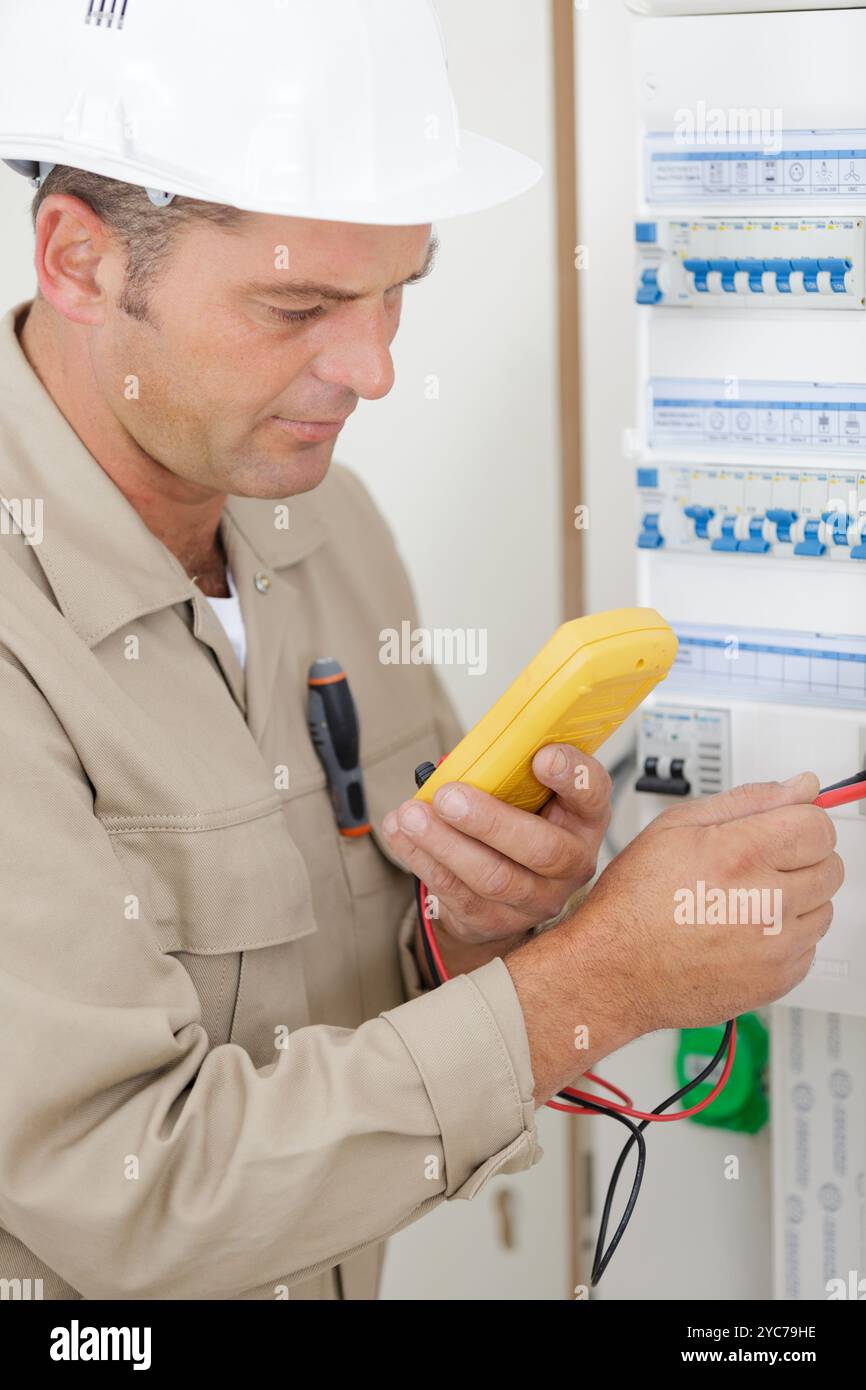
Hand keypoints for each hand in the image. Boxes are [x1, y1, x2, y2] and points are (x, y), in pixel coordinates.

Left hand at [380, 743, 611, 946]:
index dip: (572, 776)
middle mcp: (571, 863)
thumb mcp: (525, 793)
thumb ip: (508, 771)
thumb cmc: (514, 822)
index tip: (542, 757)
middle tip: (448, 797)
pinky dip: (423, 860)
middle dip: (489, 821)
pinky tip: (402, 834)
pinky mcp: (496, 921)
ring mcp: (537, 899)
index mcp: (583, 818)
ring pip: (494, 877)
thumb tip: (465, 756)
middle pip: (541, 848)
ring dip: (446, 844)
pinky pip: (457, 893)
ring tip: (412, 816)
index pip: (592, 794)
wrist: (502, 892)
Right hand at [562, 771, 842, 1034]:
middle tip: (758, 866)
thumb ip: (748, 800)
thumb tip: (801, 786)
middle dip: (800, 859)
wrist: (613, 969)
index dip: (800, 822)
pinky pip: (810, 948)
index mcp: (740, 855)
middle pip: (830, 866)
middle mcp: (765, 903)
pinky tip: (747, 932)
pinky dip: (787, 938)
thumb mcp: (676, 827)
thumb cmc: (634, 901)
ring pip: (825, 908)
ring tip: (748, 900)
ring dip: (797, 900)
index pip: (818, 825)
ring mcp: (775, 947)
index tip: (783, 829)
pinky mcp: (777, 981)